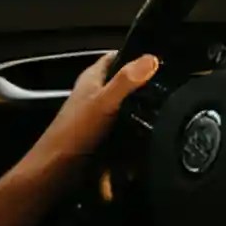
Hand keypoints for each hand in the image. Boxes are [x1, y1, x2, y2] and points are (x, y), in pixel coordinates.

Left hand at [16, 51, 158, 176]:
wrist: (57, 172)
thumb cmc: (74, 133)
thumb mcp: (103, 102)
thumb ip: (126, 81)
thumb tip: (151, 58)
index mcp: (92, 79)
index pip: (115, 57)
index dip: (135, 54)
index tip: (160, 58)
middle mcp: (95, 95)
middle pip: (125, 84)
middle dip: (144, 87)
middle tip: (169, 89)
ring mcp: (99, 118)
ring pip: (128, 109)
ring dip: (143, 113)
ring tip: (167, 114)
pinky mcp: (104, 139)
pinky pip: (127, 133)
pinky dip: (138, 135)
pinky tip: (152, 138)